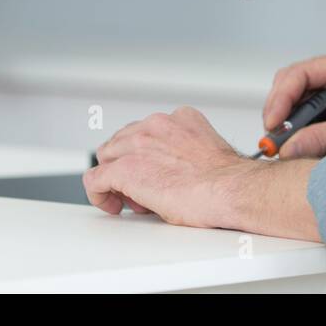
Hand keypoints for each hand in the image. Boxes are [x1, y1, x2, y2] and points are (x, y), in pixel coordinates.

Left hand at [84, 107, 253, 228]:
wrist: (230, 190)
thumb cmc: (226, 181)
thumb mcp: (204, 150)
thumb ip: (182, 151)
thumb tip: (171, 173)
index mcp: (178, 120)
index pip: (144, 132)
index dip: (143, 155)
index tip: (151, 173)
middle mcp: (155, 125)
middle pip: (122, 142)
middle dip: (127, 165)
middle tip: (141, 191)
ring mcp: (137, 145)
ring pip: (107, 157)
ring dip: (116, 178)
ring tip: (132, 200)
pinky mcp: (125, 169)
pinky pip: (95, 179)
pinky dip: (99, 194)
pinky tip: (112, 205)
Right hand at [263, 48, 325, 159]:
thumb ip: (321, 138)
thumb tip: (286, 148)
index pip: (301, 73)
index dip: (282, 97)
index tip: (273, 123)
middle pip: (292, 80)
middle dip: (279, 107)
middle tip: (272, 134)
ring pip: (293, 92)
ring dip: (284, 115)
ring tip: (281, 139)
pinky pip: (301, 104)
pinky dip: (294, 120)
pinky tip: (293, 137)